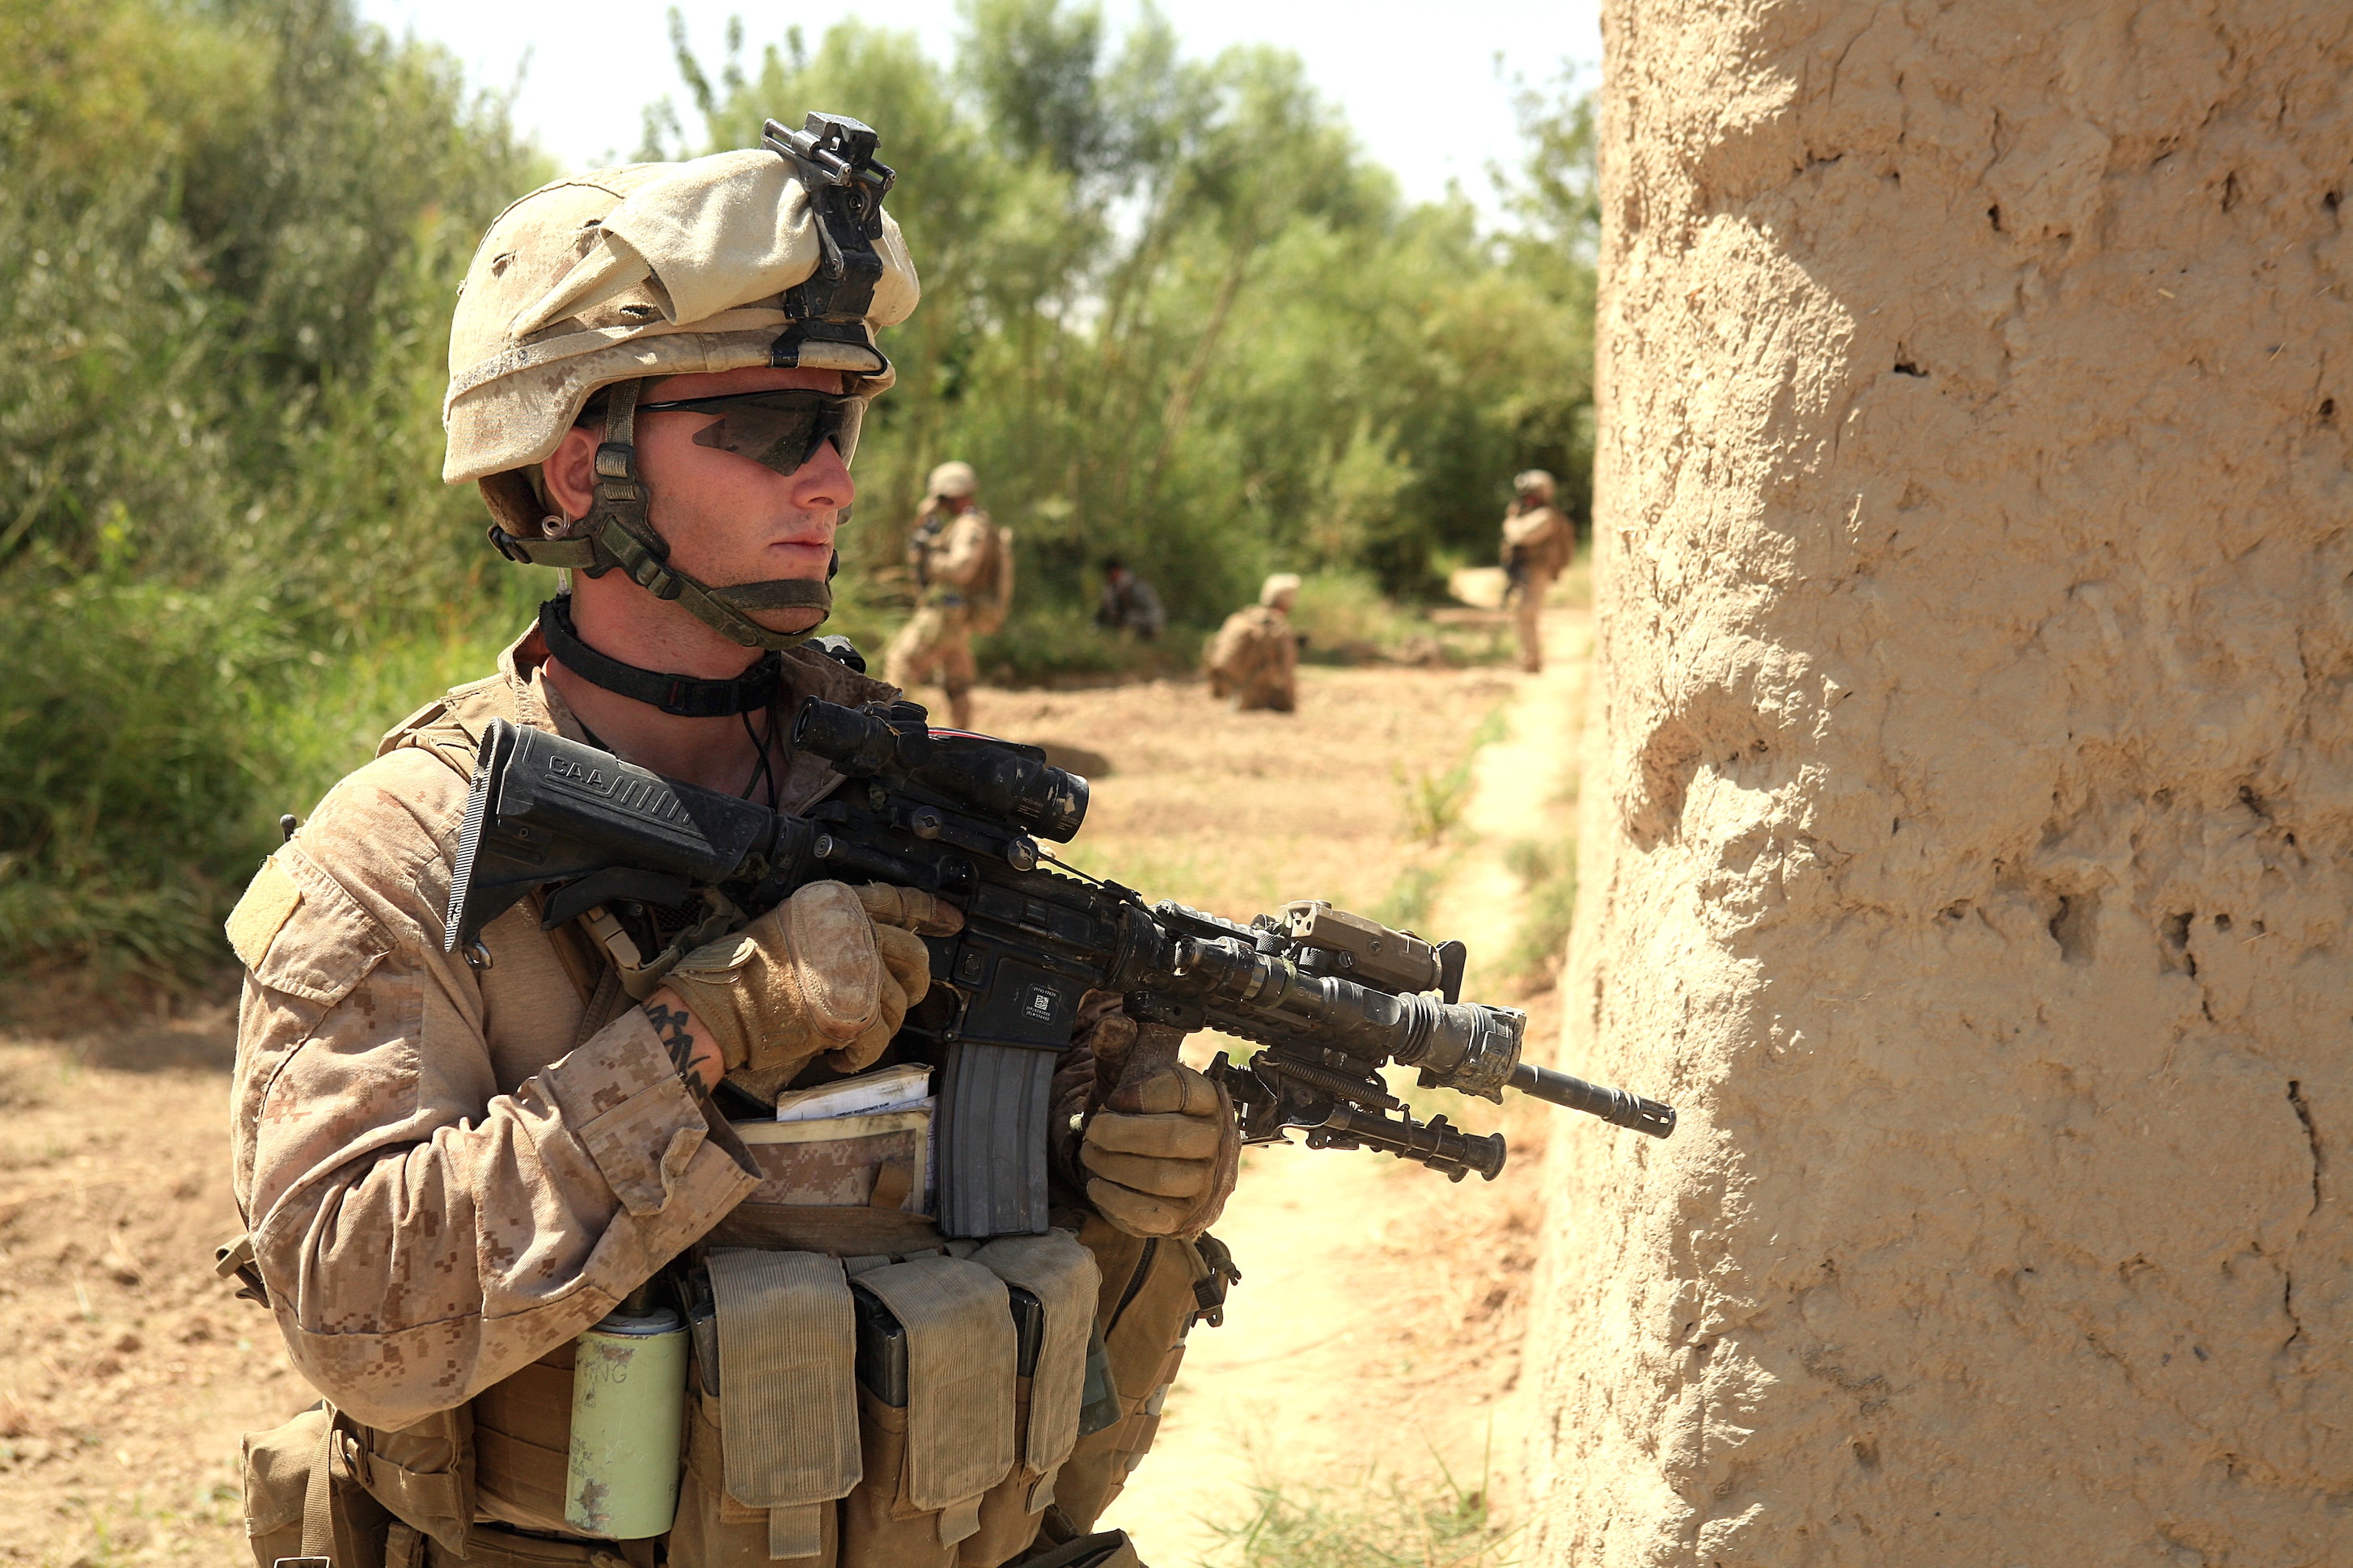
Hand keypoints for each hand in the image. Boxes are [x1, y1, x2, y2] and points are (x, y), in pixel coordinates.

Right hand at [657, 881, 961, 1082]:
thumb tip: (870, 952)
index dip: (931, 911)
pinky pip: (878, 1037)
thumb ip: (834, 934)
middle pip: (912, 954)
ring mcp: (852, 971)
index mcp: (835, 906)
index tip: (953, 922)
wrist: (715, 1007)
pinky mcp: (849, 1012)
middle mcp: (849, 932)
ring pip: (897, 1001)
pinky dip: (863, 1054)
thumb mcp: (789, 928)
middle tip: (899, 998)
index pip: (897, 900)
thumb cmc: (742, 974)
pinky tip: (840, 1055)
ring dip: (880, 1027)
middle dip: (914, 982)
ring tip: (849, 1036)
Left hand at [1081, 1063, 1239, 1237]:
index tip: (1115, 1098)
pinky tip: (1098, 1184)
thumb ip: (1119, 1047)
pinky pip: (1152, 1213)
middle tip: (1094, 1131)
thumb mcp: (1131, 1074)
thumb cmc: (1141, 1112)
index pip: (1183, 1091)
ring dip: (1115, 1166)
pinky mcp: (1185, 1216)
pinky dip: (1117, 1200)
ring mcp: (1205, 1182)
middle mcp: (1217, 1141)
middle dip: (1120, 1134)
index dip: (1143, 1094)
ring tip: (1092, 1156)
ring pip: (1161, 1177)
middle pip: (1171, 1137)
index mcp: (1209, 1099)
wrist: (1148, 1158)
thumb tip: (1112, 1026)